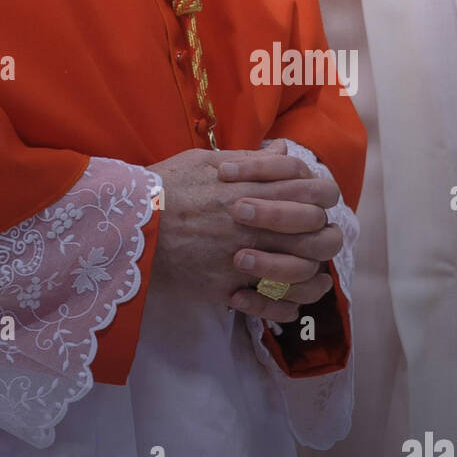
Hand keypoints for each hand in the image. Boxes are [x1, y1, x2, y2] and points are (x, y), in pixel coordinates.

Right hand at [149, 143, 338, 321]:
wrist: (131, 223)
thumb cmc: (166, 186)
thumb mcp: (206, 159)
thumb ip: (251, 158)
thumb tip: (283, 150)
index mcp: (254, 189)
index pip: (312, 189)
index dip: (319, 195)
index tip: (311, 201)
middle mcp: (256, 225)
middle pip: (318, 233)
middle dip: (324, 235)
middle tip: (317, 238)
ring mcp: (245, 258)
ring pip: (303, 272)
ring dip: (314, 275)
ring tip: (316, 275)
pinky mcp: (228, 287)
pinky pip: (272, 304)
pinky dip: (287, 306)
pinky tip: (290, 302)